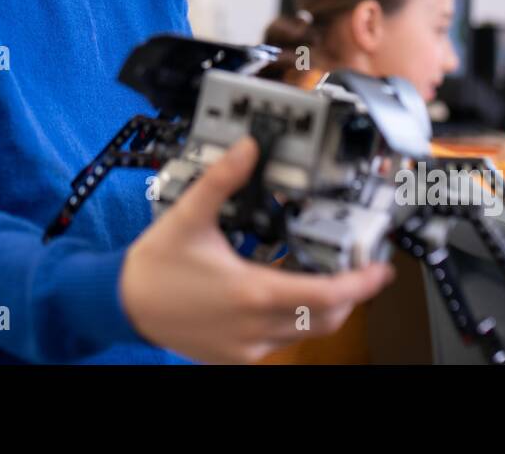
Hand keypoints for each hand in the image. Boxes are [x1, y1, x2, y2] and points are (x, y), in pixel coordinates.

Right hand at [119, 137, 395, 363]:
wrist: (124, 304)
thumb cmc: (156, 265)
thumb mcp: (190, 214)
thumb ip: (223, 179)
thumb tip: (248, 148)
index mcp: (251, 291)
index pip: (326, 295)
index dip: (361, 283)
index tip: (380, 269)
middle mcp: (255, 325)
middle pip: (326, 318)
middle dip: (349, 294)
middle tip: (358, 267)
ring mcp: (248, 345)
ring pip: (305, 331)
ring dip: (321, 306)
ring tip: (321, 273)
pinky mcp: (237, 355)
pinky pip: (280, 339)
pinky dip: (293, 317)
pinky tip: (281, 290)